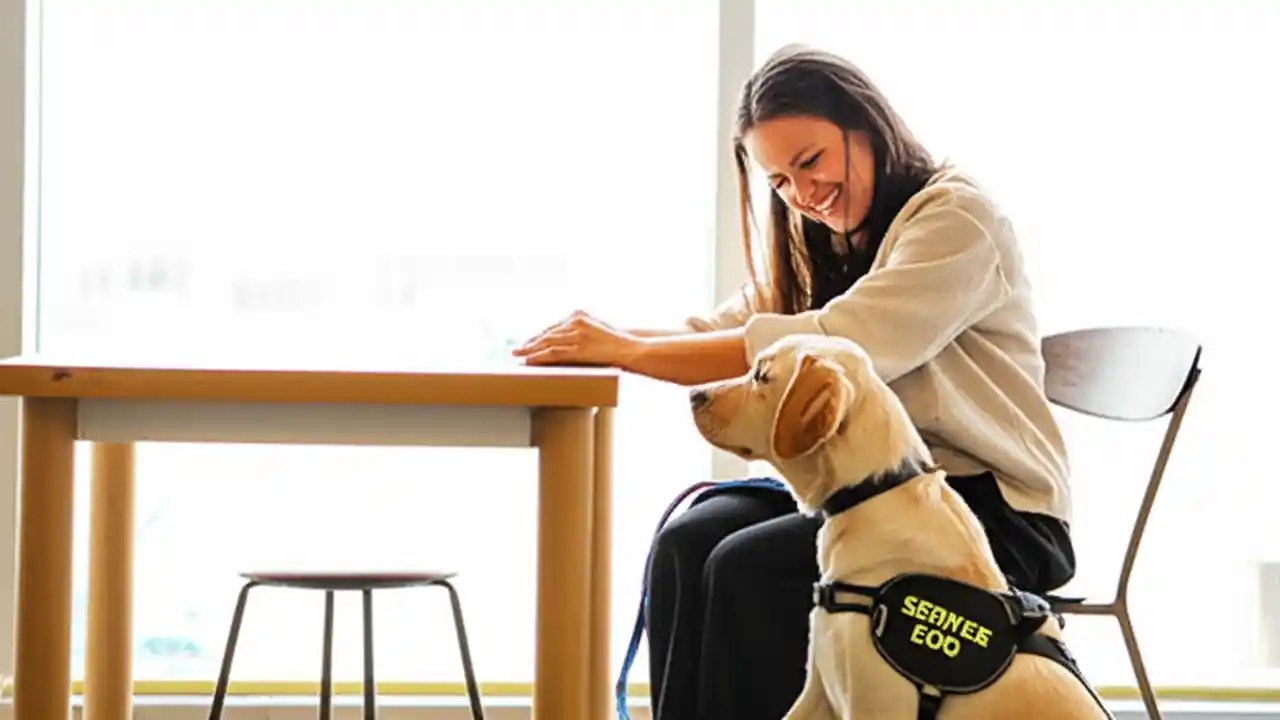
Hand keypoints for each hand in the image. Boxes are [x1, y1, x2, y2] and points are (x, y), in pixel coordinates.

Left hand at [513, 310, 640, 367]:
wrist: (631, 349)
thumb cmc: (616, 342)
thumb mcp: (597, 328)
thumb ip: (581, 329)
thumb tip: (565, 338)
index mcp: (579, 314)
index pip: (554, 326)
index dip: (539, 336)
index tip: (528, 342)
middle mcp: (576, 321)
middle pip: (548, 333)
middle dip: (531, 343)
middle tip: (517, 350)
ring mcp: (577, 335)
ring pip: (548, 342)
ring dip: (530, 350)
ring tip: (518, 356)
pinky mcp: (579, 349)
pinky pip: (554, 353)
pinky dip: (539, 357)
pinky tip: (529, 361)